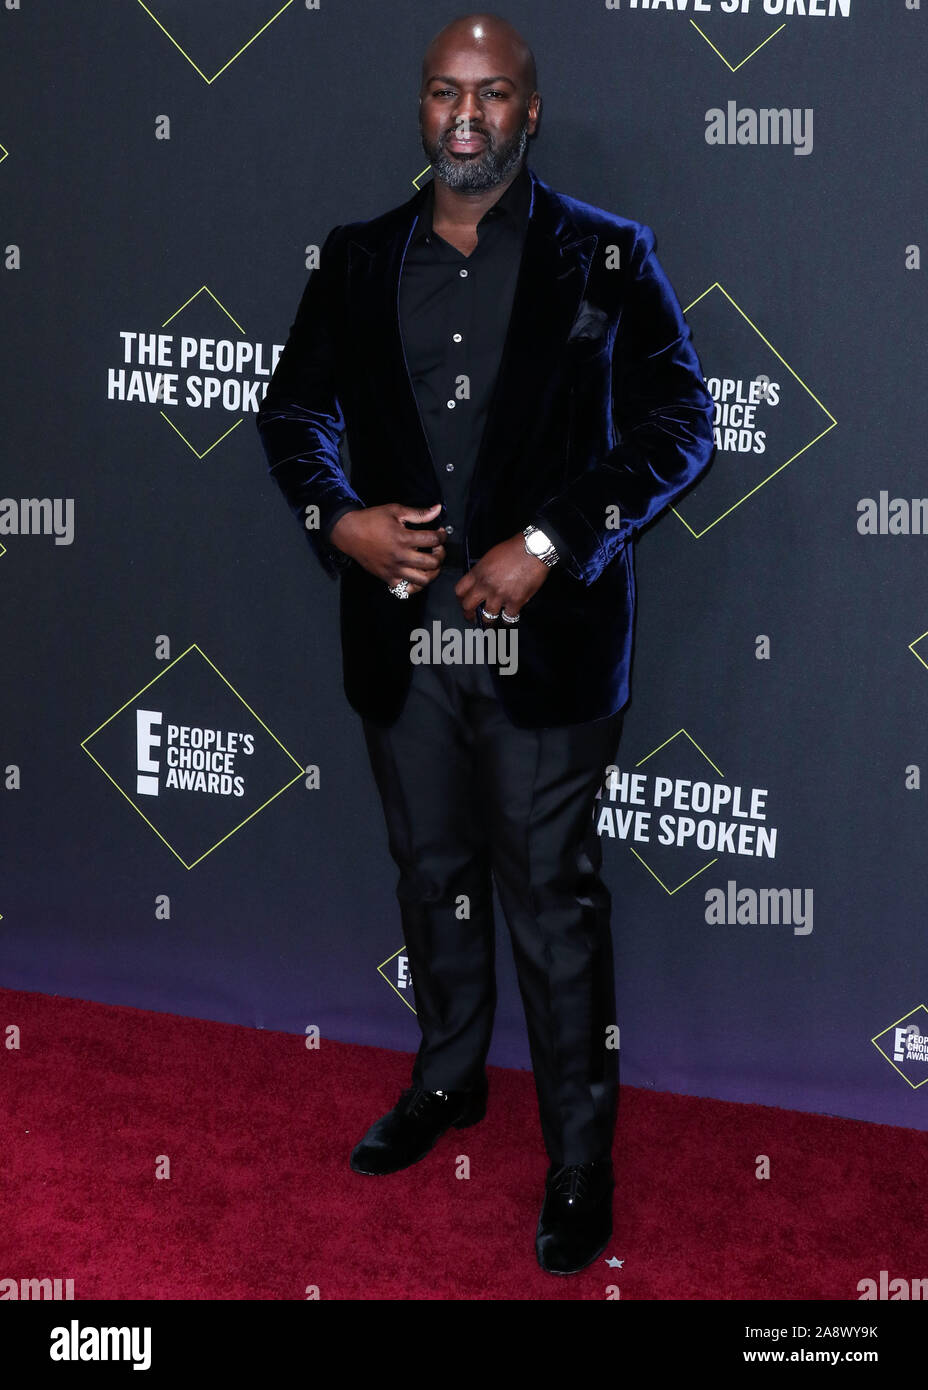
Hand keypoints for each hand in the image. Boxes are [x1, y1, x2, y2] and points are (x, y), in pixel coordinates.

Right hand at [330, 502, 445, 592]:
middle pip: (432, 563)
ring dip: (432, 572)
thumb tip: (437, 509)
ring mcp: (394, 570)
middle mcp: (400, 556)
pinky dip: (415, 583)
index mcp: (403, 538)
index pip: (433, 540)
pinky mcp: (387, 578)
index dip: (442, 536)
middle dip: (440, 554)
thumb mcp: (395, 511)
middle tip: (437, 548)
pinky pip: (407, 588)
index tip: (440, 533)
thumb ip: (419, 513)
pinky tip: (416, 573)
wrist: (349, 533)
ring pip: (424, 580)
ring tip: (430, 563)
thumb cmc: (371, 520)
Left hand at [454, 534, 549, 623]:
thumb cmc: (515, 549)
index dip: (461, 599)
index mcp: (478, 573)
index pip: (459, 591)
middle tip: (472, 617)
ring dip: (489, 620)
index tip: (464, 602)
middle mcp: (486, 586)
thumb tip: (479, 581)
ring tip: (491, 620)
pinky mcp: (515, 601)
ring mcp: (500, 595)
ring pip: (487, 617)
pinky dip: (509, 618)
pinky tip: (510, 616)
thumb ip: (482, 571)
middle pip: (468, 606)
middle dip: (469, 614)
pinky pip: (508, 618)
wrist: (534, 549)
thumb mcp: (490, 556)